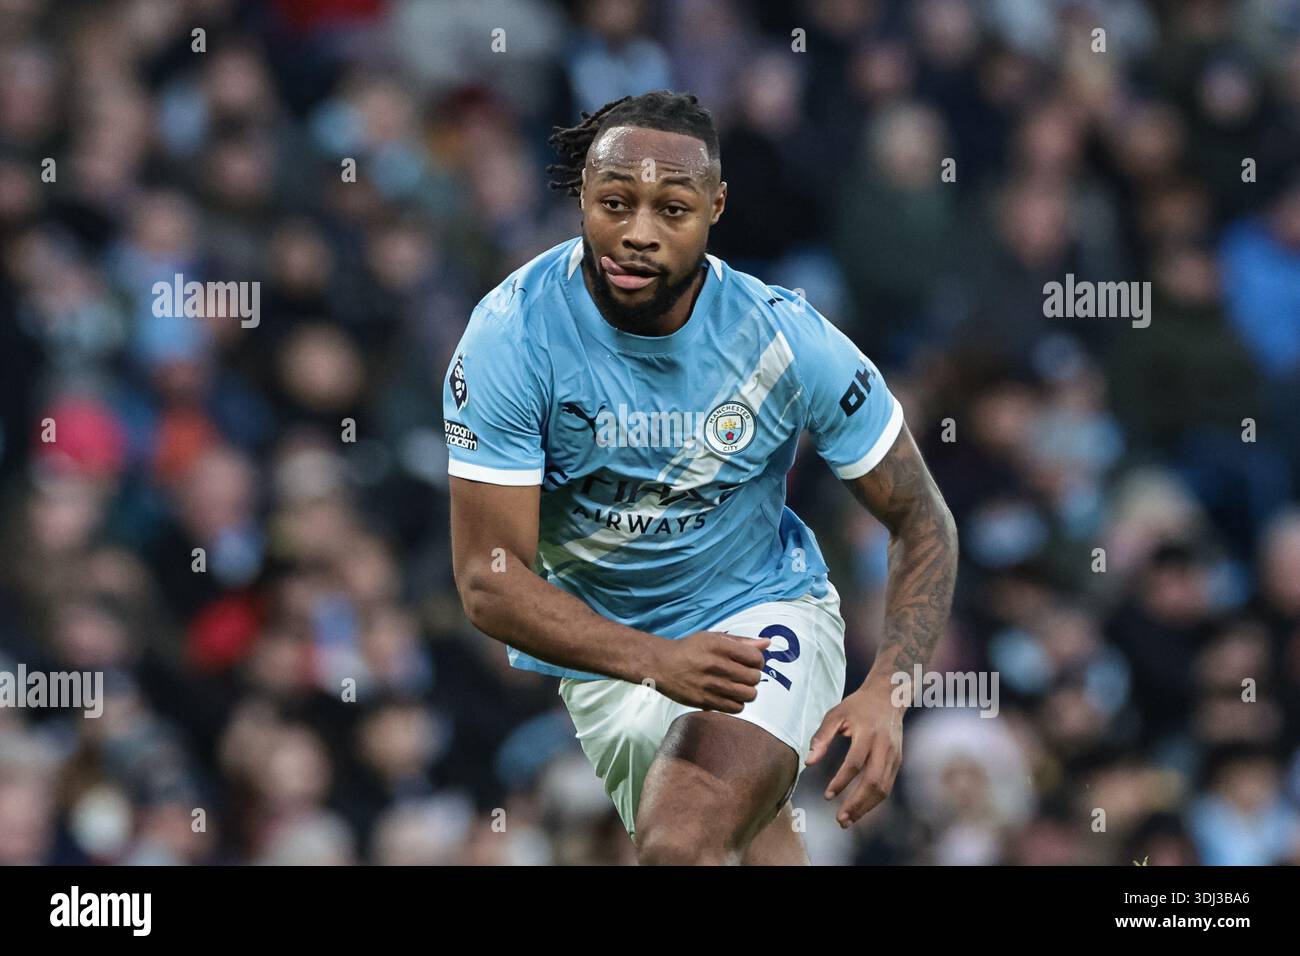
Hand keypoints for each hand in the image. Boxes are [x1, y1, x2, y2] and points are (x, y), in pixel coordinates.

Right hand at [648, 631, 769, 712]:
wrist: (661, 665)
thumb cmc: (690, 649)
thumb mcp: (713, 638)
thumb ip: (741, 641)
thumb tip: (767, 644)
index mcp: (719, 646)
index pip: (756, 657)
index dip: (758, 661)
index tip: (750, 662)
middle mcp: (715, 665)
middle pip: (754, 678)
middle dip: (753, 677)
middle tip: (744, 675)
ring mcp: (710, 685)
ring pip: (748, 695)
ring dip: (747, 692)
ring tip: (738, 687)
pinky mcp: (704, 701)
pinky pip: (736, 708)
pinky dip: (737, 703)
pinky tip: (729, 696)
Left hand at [805, 682, 903, 827]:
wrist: (889, 695)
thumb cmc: (857, 706)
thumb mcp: (835, 714)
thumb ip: (821, 737)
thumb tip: (808, 762)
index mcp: (868, 733)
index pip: (855, 763)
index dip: (841, 781)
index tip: (827, 796)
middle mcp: (884, 746)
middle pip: (874, 781)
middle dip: (857, 804)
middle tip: (840, 820)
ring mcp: (894, 755)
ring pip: (883, 788)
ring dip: (866, 807)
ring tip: (848, 820)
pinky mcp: (898, 761)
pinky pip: (887, 786)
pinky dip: (874, 800)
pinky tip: (860, 808)